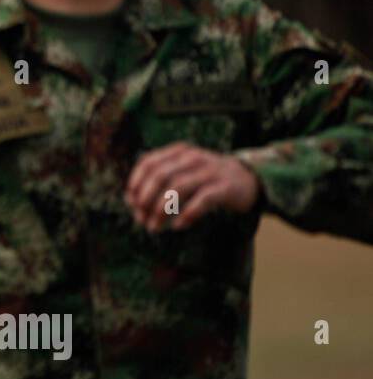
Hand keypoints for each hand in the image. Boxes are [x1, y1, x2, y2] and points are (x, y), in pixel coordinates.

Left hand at [125, 142, 260, 232]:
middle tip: (140, 219)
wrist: (248, 179)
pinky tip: (178, 226)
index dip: (136, 183)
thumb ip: (159, 182)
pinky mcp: (225, 187)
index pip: (149, 162)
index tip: (131, 203)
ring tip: (154, 227)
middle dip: (146, 199)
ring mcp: (210, 171)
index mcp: (178, 152)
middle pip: (160, 176)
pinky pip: (202, 200)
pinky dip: (187, 213)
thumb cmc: (206, 179)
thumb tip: (132, 202)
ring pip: (178, 187)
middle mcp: (193, 158)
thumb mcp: (182, 172)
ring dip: (161, 210)